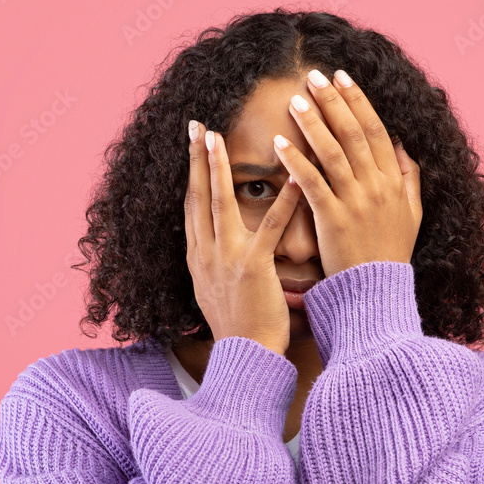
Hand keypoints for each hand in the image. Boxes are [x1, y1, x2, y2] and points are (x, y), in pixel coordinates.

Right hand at [183, 120, 303, 355]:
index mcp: (197, 258)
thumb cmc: (239, 328)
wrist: (245, 358)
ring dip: (218, 167)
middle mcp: (206, 254)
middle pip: (196, 197)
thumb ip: (215, 263)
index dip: (189, 174)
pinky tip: (294, 176)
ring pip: (220, 203)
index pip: (189, 207)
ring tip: (219, 137)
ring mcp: (226, 259)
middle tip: (196, 125)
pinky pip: (270, 227)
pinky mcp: (253, 267)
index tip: (190, 147)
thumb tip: (215, 246)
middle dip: (195, 159)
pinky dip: (283, 200)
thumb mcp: (215, 292)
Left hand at [273, 69, 421, 278]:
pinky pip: (312, 184)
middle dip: (333, 101)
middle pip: (353, 133)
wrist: (376, 292)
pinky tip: (280, 144)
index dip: (357, 100)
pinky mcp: (333, 220)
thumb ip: (408, 177)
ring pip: (333, 153)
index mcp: (393, 181)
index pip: (374, 130)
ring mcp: (355, 202)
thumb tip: (401, 147)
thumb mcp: (411, 214)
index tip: (342, 77)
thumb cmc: (389, 254)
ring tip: (295, 101)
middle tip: (313, 76)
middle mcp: (376, 186)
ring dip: (312, 123)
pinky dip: (297, 161)